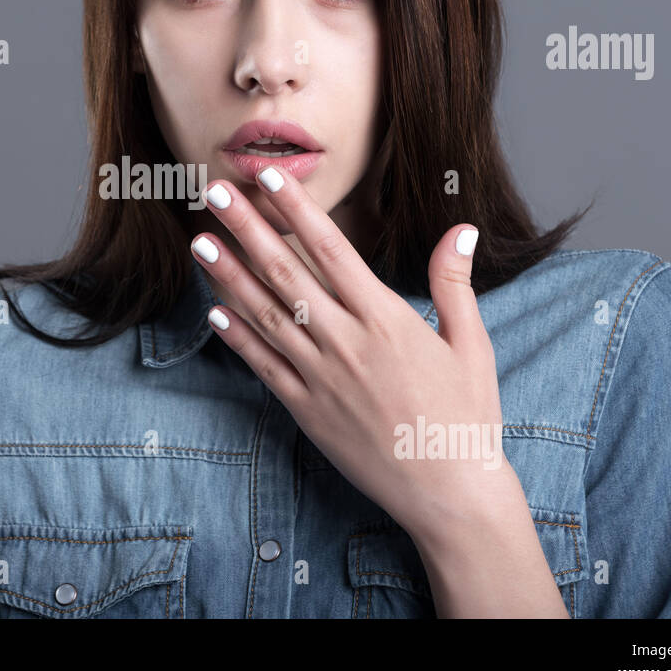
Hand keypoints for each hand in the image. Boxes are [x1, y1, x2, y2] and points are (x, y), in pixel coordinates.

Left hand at [191, 167, 516, 546]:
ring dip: (229, 275)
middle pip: (287, 273)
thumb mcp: (471, 345)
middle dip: (248, 228)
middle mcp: (347, 343)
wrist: (449, 494)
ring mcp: (321, 378)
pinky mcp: (306, 411)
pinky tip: (214, 310)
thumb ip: (454, 284)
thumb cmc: (465, 419)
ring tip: (199, 241)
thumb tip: (460, 229)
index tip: (270, 175)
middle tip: (216, 192)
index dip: (296, 208)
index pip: (332, 249)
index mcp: (387, 319)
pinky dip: (237, 338)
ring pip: (266, 315)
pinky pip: (264, 367)